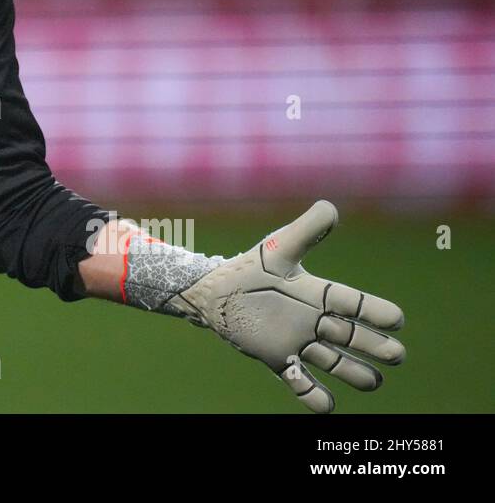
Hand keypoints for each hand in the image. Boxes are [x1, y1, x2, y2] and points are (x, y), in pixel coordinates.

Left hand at [165, 200, 404, 411]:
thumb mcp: (279, 249)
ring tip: (374, 381)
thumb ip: (305, 231)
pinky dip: (314, 396)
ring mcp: (298, 343)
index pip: (354, 304)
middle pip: (353, 337)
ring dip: (355, 373)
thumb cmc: (250, 267)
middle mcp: (314, 322)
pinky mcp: (278, 360)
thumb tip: (331, 208)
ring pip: (335, 363)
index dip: (375, 312)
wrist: (215, 292)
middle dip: (375, 347)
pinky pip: (301, 383)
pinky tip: (328, 406)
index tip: (397, 320)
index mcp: (318, 295)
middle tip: (396, 355)